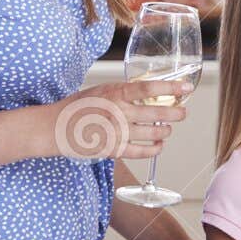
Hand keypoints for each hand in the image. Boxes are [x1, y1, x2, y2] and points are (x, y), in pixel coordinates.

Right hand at [48, 77, 191, 160]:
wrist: (55, 128)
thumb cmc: (77, 106)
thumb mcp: (100, 90)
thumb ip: (122, 92)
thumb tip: (148, 92)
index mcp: (115, 92)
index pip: (149, 88)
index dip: (170, 88)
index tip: (185, 88)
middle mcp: (118, 112)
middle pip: (157, 113)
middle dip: (175, 114)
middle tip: (182, 113)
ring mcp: (117, 132)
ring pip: (153, 133)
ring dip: (165, 132)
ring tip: (168, 130)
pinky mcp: (114, 150)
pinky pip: (142, 151)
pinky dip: (155, 149)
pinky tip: (159, 146)